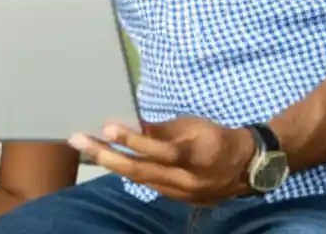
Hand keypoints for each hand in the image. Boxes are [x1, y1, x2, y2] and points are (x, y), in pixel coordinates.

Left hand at [69, 117, 255, 205]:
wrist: (247, 167)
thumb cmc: (216, 137)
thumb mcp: (192, 126)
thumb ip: (161, 130)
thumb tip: (131, 126)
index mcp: (193, 156)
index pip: (158, 149)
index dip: (132, 139)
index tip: (107, 127)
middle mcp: (185, 180)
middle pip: (140, 170)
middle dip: (106, 155)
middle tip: (78, 140)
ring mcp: (180, 193)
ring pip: (139, 179)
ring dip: (110, 163)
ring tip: (85, 146)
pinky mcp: (177, 199)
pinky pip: (147, 184)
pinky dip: (127, 171)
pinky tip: (108, 159)